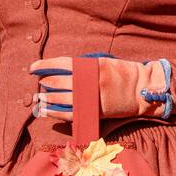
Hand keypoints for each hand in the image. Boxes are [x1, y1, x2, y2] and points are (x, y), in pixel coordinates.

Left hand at [29, 54, 173, 120]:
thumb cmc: (124, 73)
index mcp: (91, 65)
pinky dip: (55, 112)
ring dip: (46, 99)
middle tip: (39, 84)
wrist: (142, 89)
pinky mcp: (93, 111)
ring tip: (38, 99)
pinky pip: (69, 113)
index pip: (61, 64)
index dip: (44, 65)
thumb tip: (60, 70)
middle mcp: (89, 81)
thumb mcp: (105, 63)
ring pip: (60, 99)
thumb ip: (85, 66)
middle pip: (58, 82)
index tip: (33, 68)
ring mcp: (91, 97)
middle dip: (45, 83)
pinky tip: (47, 111)